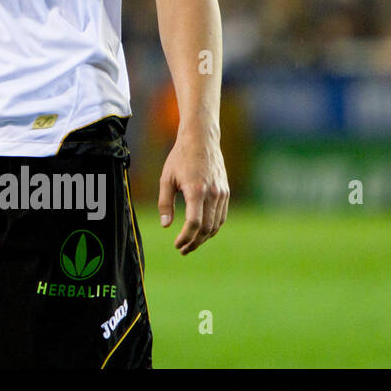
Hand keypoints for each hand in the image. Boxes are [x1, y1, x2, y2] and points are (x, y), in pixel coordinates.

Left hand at [158, 124, 228, 254]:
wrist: (201, 140)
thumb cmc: (180, 157)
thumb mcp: (166, 178)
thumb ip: (165, 203)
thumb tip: (166, 225)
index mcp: (196, 190)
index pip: (194, 223)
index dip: (186, 237)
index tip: (177, 244)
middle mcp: (212, 194)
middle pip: (206, 228)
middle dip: (194, 242)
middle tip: (182, 250)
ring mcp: (222, 193)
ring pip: (216, 224)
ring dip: (204, 237)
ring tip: (191, 244)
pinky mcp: (225, 192)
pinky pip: (221, 216)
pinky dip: (213, 227)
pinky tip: (202, 231)